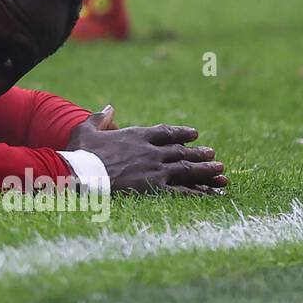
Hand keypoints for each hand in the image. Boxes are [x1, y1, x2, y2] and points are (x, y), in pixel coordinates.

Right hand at [66, 105, 226, 194]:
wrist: (82, 172)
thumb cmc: (81, 152)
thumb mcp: (87, 130)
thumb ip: (101, 119)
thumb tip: (109, 108)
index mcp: (137, 135)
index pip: (166, 132)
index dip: (181, 133)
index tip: (194, 133)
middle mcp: (151, 150)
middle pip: (181, 151)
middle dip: (198, 153)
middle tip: (213, 154)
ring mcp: (155, 169)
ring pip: (187, 168)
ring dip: (205, 170)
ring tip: (220, 171)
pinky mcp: (154, 188)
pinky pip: (182, 190)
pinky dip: (198, 191)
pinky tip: (210, 194)